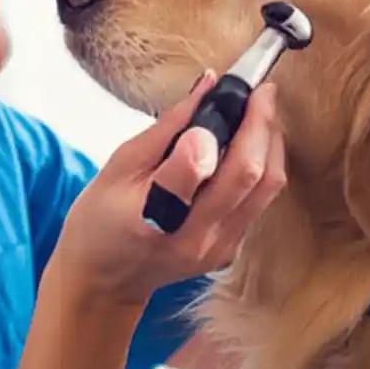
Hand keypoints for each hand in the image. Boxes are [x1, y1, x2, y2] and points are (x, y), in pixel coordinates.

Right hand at [49, 71, 286, 304]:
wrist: (104, 281)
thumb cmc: (99, 221)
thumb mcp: (117, 166)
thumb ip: (165, 128)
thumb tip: (207, 86)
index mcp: (154, 216)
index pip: (196, 166)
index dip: (221, 124)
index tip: (233, 90)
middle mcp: (194, 237)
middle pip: (248, 175)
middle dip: (262, 125)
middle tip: (263, 91)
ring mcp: (217, 249)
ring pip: (266, 189)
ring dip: (271, 144)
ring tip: (262, 113)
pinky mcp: (229, 251)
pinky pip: (260, 202)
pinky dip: (263, 168)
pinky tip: (252, 146)